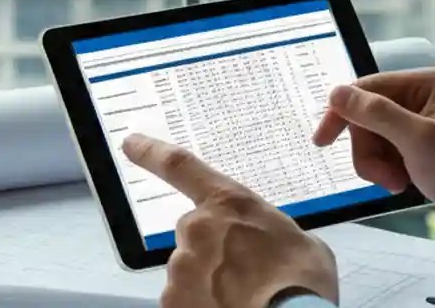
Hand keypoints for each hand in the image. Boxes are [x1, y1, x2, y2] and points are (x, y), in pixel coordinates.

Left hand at [122, 134, 338, 307]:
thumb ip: (272, 232)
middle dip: (214, 248)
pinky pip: (184, 299)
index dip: (152, 152)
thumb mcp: (302, 242)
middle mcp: (198, 230)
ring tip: (244, 296)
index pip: (180, 166)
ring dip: (209, 280)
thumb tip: (269, 244)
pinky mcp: (173, 303)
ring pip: (189, 270)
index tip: (131, 143)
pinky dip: (201, 304)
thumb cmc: (302, 285)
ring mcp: (182, 269)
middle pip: (195, 233)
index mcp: (229, 204)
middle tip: (245, 270)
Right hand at [313, 68, 434, 235]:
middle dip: (369, 150)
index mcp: (423, 83)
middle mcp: (419, 97)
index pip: (367, 89)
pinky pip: (381, 153)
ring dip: (376, 165)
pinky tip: (402, 183)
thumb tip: (336, 93)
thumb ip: (376, 114)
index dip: (342, 114)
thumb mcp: (416, 140)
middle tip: (383, 176)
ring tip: (396, 182)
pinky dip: (385, 171)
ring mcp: (416, 122)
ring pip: (370, 139)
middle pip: (365, 118)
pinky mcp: (414, 145)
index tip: (321, 141)